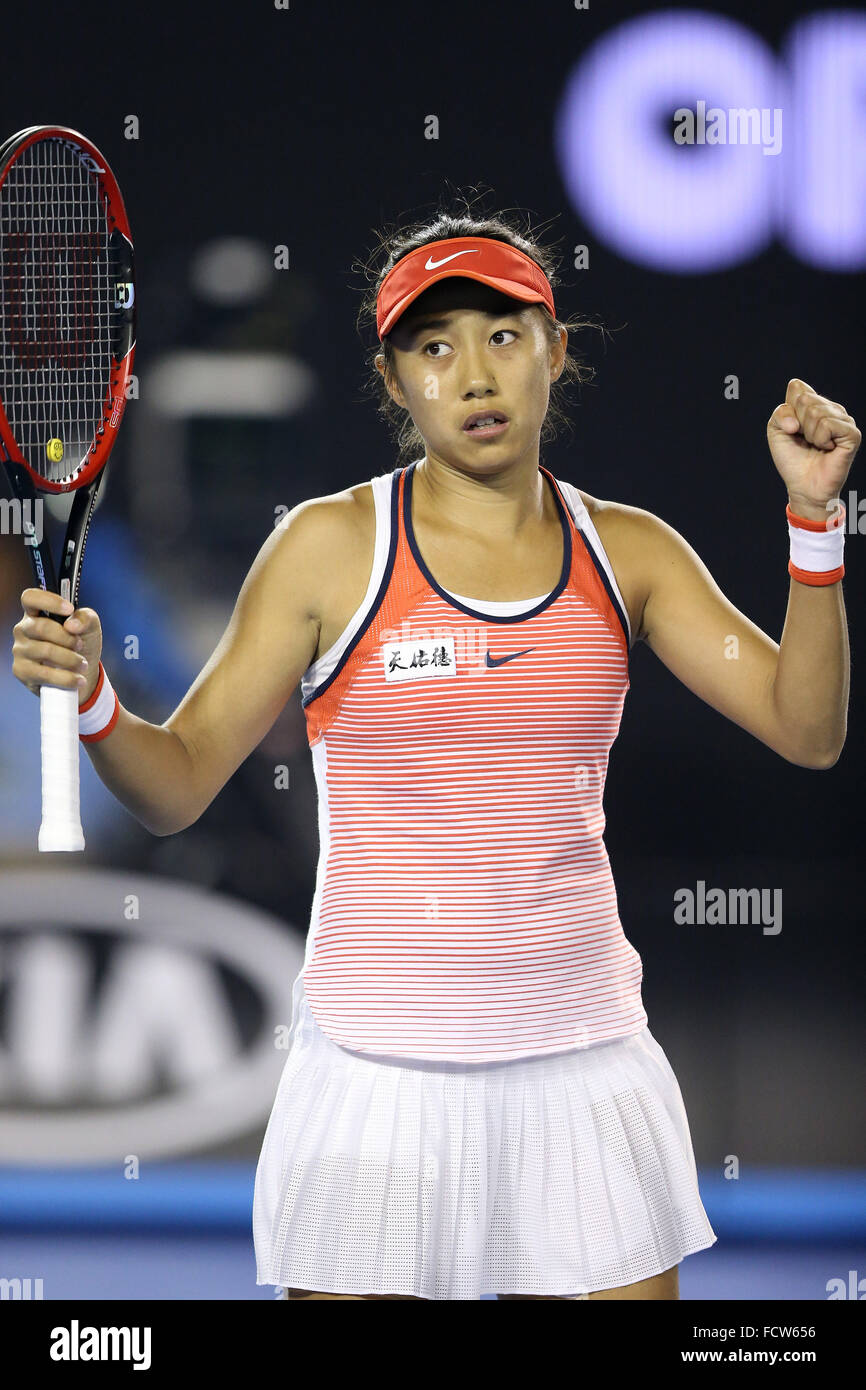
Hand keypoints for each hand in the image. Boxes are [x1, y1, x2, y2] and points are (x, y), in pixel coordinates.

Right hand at [12, 589, 102, 703]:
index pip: (30, 598)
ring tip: (83, 665)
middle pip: (40, 627)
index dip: (48, 601)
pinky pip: (43, 674)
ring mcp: (20, 650)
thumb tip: (71, 625)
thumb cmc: (81, 645)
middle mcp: (23, 629)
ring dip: (70, 659)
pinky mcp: (21, 671)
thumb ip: (85, 618)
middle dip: (67, 638)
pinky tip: (78, 680)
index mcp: (36, 613)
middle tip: (80, 645)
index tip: (69, 609)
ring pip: (44, 651)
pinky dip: (66, 678)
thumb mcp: (90, 627)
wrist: (81, 675)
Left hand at [768, 379, 859, 522]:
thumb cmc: (792, 459)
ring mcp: (844, 419)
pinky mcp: (852, 433)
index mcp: (815, 403)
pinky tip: (827, 448)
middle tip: (804, 440)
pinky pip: (828, 424)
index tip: (791, 429)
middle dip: (797, 423)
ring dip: (809, 434)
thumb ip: (781, 412)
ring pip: (816, 411)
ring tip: (816, 445)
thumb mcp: (776, 430)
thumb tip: (797, 421)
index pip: (797, 387)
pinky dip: (820, 439)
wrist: (803, 485)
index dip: (787, 411)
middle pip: (805, 398)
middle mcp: (831, 408)